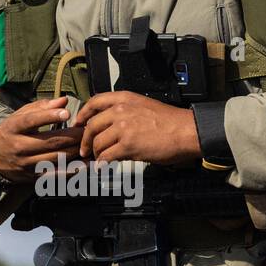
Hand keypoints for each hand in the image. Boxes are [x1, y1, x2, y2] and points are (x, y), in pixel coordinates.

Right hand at [0, 98, 82, 181]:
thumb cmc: (12, 131)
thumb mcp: (20, 115)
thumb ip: (42, 107)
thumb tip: (63, 100)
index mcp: (13, 128)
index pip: (30, 121)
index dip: (48, 116)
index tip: (67, 113)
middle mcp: (18, 147)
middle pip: (49, 141)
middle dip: (72, 135)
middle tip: (88, 129)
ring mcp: (26, 164)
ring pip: (56, 158)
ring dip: (76, 151)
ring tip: (89, 143)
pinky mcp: (33, 177)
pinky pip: (56, 175)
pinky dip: (73, 170)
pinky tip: (86, 165)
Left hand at [72, 92, 200, 164]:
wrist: (186, 131)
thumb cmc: (171, 122)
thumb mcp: (145, 107)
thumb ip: (127, 112)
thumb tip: (113, 126)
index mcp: (125, 99)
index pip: (95, 102)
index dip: (83, 114)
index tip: (78, 123)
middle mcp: (121, 110)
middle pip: (91, 125)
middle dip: (86, 140)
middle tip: (85, 149)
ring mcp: (123, 128)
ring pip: (97, 142)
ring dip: (95, 153)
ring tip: (98, 159)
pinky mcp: (127, 145)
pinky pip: (106, 156)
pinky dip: (102, 164)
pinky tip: (103, 167)